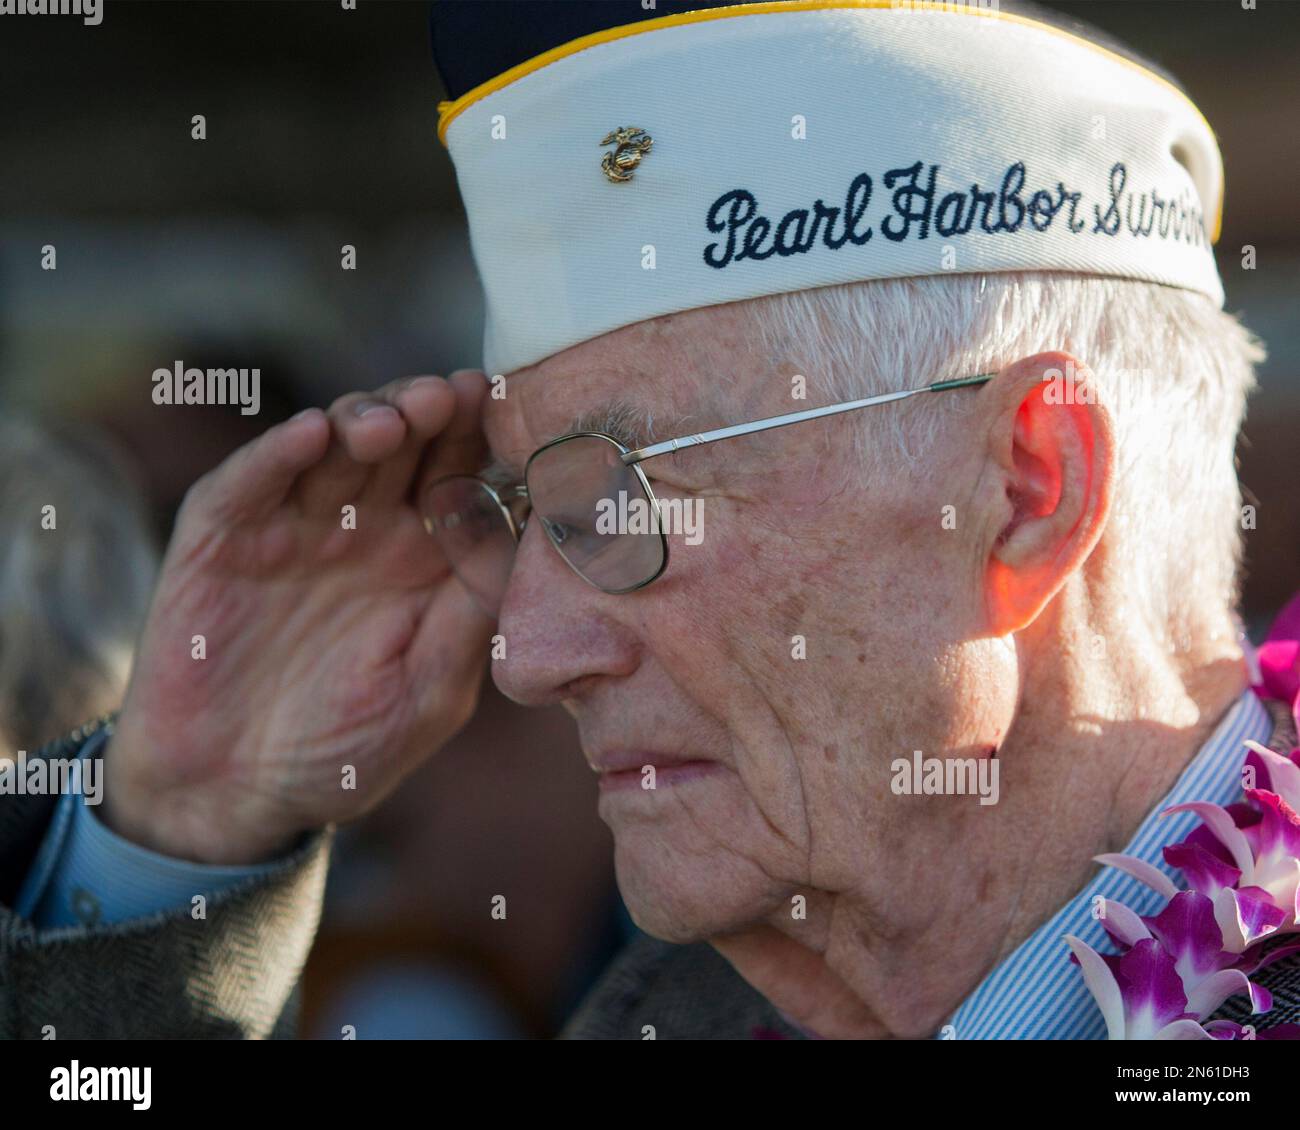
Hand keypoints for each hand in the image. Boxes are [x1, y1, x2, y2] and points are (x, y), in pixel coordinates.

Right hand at [103, 371, 496, 863]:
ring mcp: (293, 528)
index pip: (458, 479)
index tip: (502, 411)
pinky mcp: (223, 538)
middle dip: (428, 416)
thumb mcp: (428, 692)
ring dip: (363, 421)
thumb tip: (524, 537)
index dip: (478, 442)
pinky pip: (250, 481)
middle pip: (403, 446)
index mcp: (422, 561)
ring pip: (333, 448)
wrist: (232, 797)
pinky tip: (312, 435)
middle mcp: (363, 531)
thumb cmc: (342, 751)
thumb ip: (470, 616)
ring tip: (393, 421)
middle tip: (450, 395)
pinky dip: (278, 454)